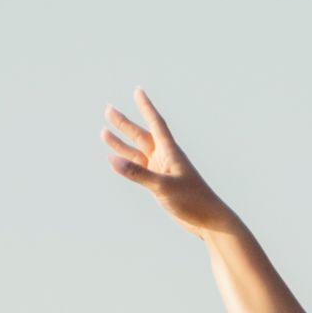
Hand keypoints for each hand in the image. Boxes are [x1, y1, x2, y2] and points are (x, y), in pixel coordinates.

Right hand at [102, 88, 234, 236]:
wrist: (207, 221)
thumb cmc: (192, 201)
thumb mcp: (163, 186)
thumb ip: (137, 173)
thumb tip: (113, 160)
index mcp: (170, 152)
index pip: (156, 123)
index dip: (146, 107)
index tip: (138, 91)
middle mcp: (164, 158)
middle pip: (141, 135)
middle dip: (124, 123)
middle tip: (108, 109)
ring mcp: (161, 171)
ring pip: (136, 152)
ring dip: (121, 143)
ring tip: (103, 132)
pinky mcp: (159, 184)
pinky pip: (138, 169)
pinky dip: (126, 163)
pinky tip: (114, 159)